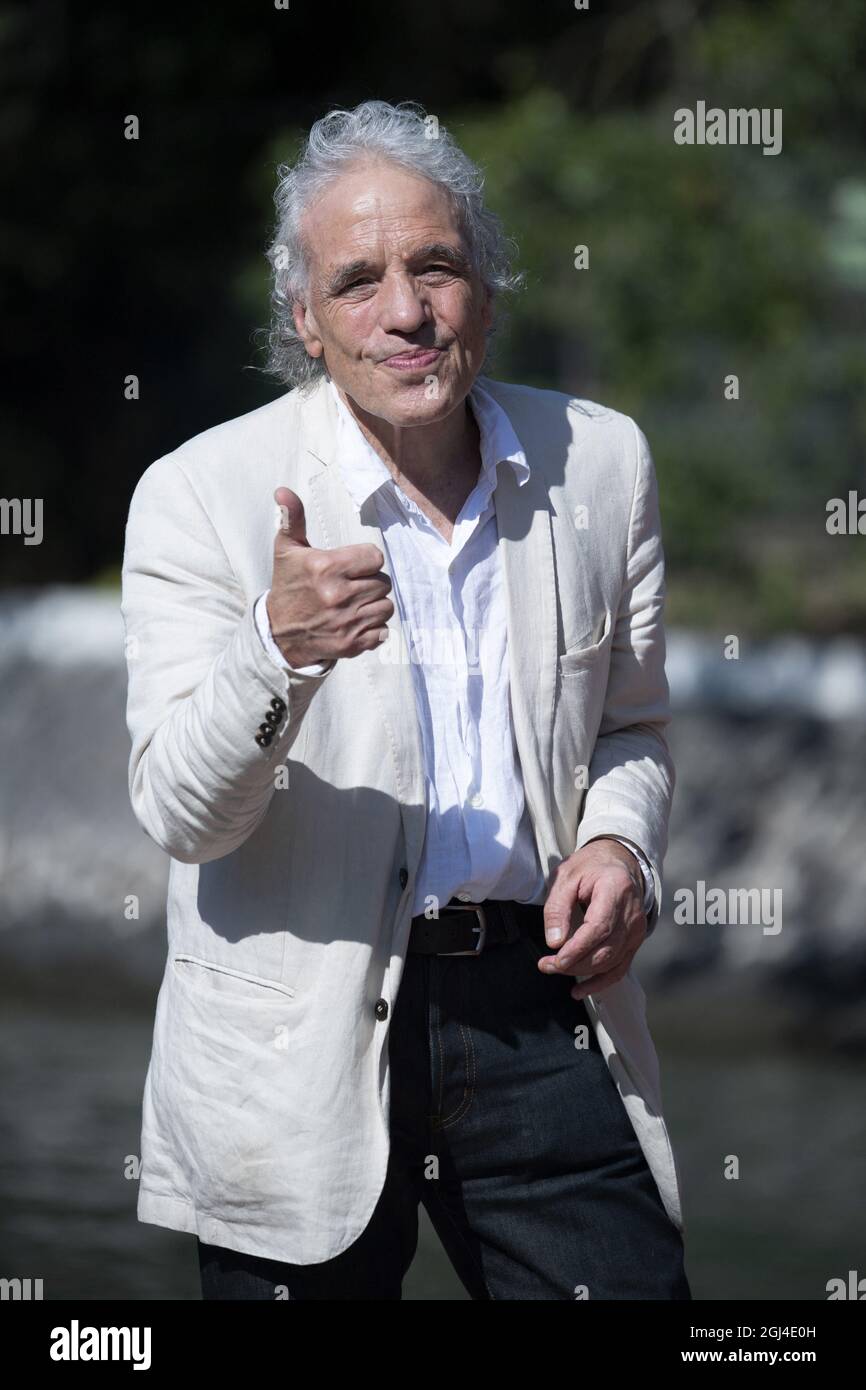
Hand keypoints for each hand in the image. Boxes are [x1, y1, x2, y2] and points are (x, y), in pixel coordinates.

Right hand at [267, 486, 393, 665]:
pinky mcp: (351, 644)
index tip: (352, 566)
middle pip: (383, 582)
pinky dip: (373, 628)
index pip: (375, 557)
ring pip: (386, 607)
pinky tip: (356, 622)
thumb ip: (292, 518)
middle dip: (369, 583)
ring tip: (354, 604)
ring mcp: (346, 622)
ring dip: (374, 605)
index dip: (366, 561)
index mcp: (326, 567)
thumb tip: (283, 490)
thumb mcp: (287, 550)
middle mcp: (338, 595)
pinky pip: (382, 632)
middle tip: (350, 586)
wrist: (278, 632)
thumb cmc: (288, 585)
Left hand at [538, 838, 647, 999]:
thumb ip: (558, 908)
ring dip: (582, 973)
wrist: (618, 862)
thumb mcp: (566, 877)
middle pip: (605, 949)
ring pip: (611, 962)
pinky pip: (619, 968)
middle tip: (546, 965)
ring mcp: (637, 930)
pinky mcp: (634, 941)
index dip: (577, 949)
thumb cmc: (590, 867)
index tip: (555, 960)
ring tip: (554, 970)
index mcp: (616, 890)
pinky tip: (580, 991)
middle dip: (574, 964)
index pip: (599, 928)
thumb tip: (554, 943)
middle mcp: (632, 913)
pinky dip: (600, 982)